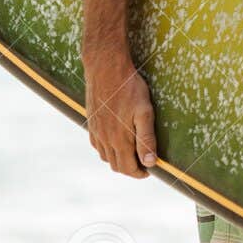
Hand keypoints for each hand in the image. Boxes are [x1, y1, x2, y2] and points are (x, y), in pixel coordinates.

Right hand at [84, 57, 157, 177]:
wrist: (105, 69)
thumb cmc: (129, 88)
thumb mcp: (145, 112)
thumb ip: (146, 138)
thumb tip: (150, 162)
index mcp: (119, 139)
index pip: (128, 168)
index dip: (140, 173)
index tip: (149, 171)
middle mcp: (105, 139)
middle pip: (116, 165)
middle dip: (130, 169)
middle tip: (144, 164)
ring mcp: (96, 132)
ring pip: (106, 157)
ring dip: (119, 160)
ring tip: (132, 154)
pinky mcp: (91, 123)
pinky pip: (97, 145)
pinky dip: (107, 150)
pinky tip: (116, 142)